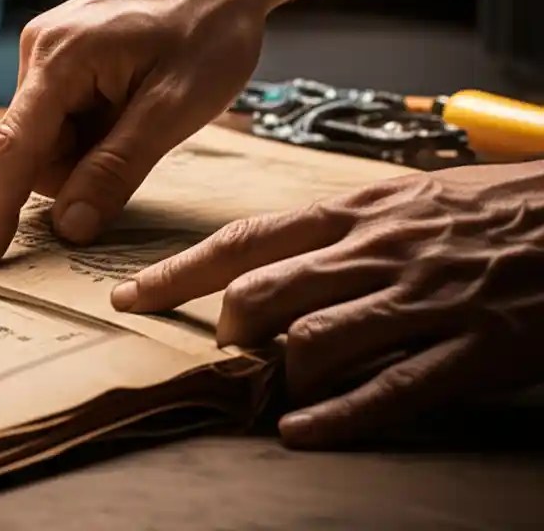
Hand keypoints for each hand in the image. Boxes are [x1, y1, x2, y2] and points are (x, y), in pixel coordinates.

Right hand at [0, 0, 274, 267]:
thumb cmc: (210, 23)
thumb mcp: (175, 107)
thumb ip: (117, 168)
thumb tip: (70, 227)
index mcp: (59, 58)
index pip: (14, 149)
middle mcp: (39, 52)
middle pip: (36, 150)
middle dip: (83, 168)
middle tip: (146, 136)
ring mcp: (49, 51)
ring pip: (53, 139)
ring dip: (95, 147)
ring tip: (147, 109)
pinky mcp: (64, 55)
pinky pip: (67, 117)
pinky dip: (100, 127)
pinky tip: (137, 100)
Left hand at [112, 162, 543, 448]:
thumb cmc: (499, 207)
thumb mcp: (412, 198)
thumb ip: (345, 228)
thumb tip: (279, 258)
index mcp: (358, 211)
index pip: (243, 240)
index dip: (179, 274)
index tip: (131, 296)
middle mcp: (377, 252)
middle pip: (263, 294)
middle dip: (227, 334)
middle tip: (227, 353)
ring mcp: (423, 301)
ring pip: (314, 342)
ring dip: (278, 374)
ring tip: (273, 390)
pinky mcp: (471, 349)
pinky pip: (389, 389)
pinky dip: (337, 417)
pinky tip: (302, 432)